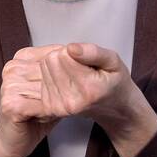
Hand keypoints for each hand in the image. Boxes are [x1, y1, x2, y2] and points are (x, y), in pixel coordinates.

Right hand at [0, 44, 66, 156]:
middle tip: (67, 100)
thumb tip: (87, 61)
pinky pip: (45, 107)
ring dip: (59, 102)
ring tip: (54, 110)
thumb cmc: (33, 115)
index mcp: (22, 58)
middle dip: (68, 87)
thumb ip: (66, 72)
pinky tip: (49, 116)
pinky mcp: (11, 104)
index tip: (77, 83)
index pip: (56, 53)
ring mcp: (10, 84)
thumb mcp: (54, 89)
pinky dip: (52, 113)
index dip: (73, 69)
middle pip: (54, 71)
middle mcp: (13, 68)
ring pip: (51, 89)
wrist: (12, 141)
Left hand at [29, 42, 156, 156]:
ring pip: (44, 68)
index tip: (86, 60)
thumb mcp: (113, 62)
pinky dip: (53, 77)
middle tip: (81, 67)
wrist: (114, 108)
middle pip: (51, 60)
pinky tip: (68, 83)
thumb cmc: (114, 83)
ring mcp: (59, 107)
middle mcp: (72, 101)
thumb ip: (94, 52)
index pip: (64, 54)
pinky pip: (42, 79)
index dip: (74, 51)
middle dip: (64, 57)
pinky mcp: (51, 108)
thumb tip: (72, 48)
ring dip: (58, 67)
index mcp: (89, 89)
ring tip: (76, 76)